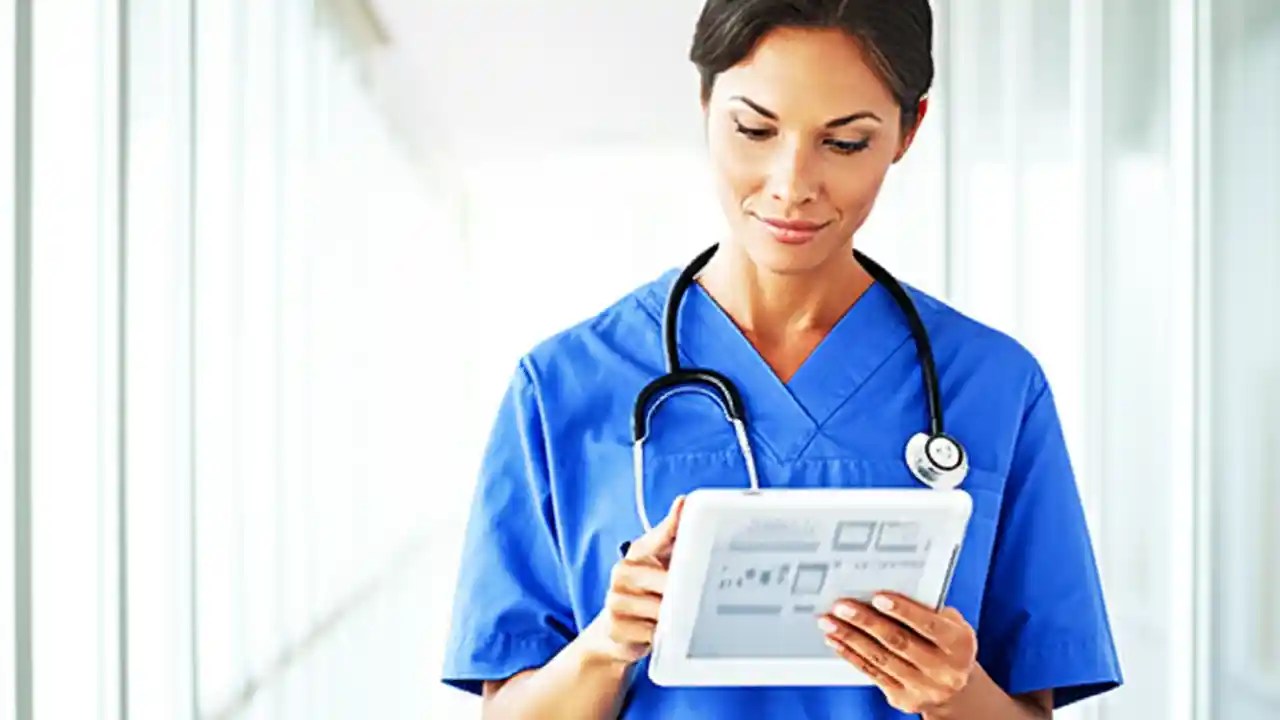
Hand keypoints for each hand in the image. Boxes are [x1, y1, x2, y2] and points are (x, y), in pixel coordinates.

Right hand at [582, 496, 685, 665]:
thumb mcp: (658, 563)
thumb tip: (683, 502)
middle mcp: (622, 572)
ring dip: (673, 617)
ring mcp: (615, 600)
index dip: (673, 524)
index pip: (659, 536)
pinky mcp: (615, 627)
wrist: (614, 630)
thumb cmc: (644, 592)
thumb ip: (672, 535)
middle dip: (683, 590)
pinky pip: (651, 633)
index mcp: (636, 553)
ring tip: (675, 616)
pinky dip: (661, 634)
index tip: (684, 506)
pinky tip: (660, 632)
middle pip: (666, 580)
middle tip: (698, 595)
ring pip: (660, 609)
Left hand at [819, 592, 977, 714]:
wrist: (955, 690)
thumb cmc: (948, 646)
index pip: (929, 625)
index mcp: (959, 646)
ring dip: (851, 638)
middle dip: (866, 622)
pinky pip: (872, 673)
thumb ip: (928, 609)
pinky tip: (837, 641)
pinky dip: (851, 655)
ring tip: (830, 622)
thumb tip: (888, 587)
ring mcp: (923, 687)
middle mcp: (944, 670)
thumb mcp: (952, 625)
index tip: (878, 597)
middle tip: (842, 606)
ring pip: (880, 659)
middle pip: (899, 642)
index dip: (903, 610)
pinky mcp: (903, 698)